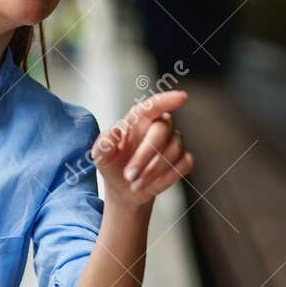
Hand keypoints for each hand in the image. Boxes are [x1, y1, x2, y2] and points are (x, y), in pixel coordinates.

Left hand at [90, 89, 193, 207]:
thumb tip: (114, 131)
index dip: (167, 100)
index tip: (181, 97)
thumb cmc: (113, 166)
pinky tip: (153, 183)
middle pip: (161, 131)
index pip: (153, 106)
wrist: (124, 189)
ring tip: (135, 184)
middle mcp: (158, 127)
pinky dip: (168, 176)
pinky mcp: (182, 159)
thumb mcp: (100, 156)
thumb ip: (104, 143)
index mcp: (138, 120)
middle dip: (144, 156)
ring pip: (174, 150)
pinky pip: (184, 163)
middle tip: (129, 175)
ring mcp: (172, 143)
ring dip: (153, 171)